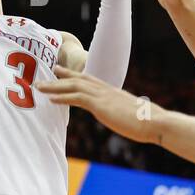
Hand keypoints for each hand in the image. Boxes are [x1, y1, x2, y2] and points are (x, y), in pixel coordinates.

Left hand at [36, 65, 158, 142]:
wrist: (155, 122)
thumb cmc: (147, 121)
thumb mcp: (131, 113)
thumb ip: (121, 111)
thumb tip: (121, 115)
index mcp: (111, 91)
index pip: (88, 79)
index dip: (72, 75)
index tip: (59, 72)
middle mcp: (105, 90)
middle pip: (77, 78)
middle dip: (58, 78)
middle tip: (42, 78)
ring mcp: (103, 96)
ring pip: (73, 86)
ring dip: (54, 87)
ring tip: (39, 87)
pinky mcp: (101, 106)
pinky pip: (78, 99)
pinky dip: (63, 98)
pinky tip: (52, 99)